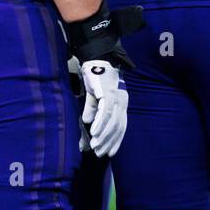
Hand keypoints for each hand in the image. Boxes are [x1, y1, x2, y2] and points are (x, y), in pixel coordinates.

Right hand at [65, 3, 143, 157]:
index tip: (110, 153)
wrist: (97, 56)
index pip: (121, 125)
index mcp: (121, 101)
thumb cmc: (96, 74)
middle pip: (118, 127)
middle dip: (109, 142)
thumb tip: (87, 123)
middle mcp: (122, 101)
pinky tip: (95, 132)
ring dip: (104, 136)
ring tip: (96, 146)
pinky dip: (100, 124)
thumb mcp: (94, 94)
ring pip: (112, 122)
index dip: (115, 140)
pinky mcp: (108, 93)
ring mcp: (117, 97)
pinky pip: (106, 112)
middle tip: (100, 154)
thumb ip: (92, 109)